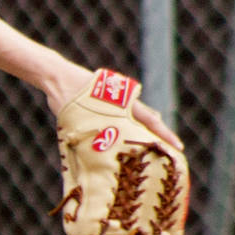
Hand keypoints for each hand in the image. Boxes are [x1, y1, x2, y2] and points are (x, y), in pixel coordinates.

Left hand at [43, 69, 183, 151]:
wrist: (56, 78)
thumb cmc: (67, 96)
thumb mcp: (79, 116)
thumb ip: (92, 131)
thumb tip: (101, 152)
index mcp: (123, 101)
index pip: (150, 120)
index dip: (164, 135)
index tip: (178, 147)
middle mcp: (123, 102)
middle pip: (147, 122)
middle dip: (158, 138)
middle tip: (170, 157)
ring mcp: (116, 104)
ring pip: (135, 122)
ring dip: (142, 137)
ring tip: (152, 155)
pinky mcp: (107, 107)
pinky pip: (122, 122)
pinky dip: (127, 133)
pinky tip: (128, 147)